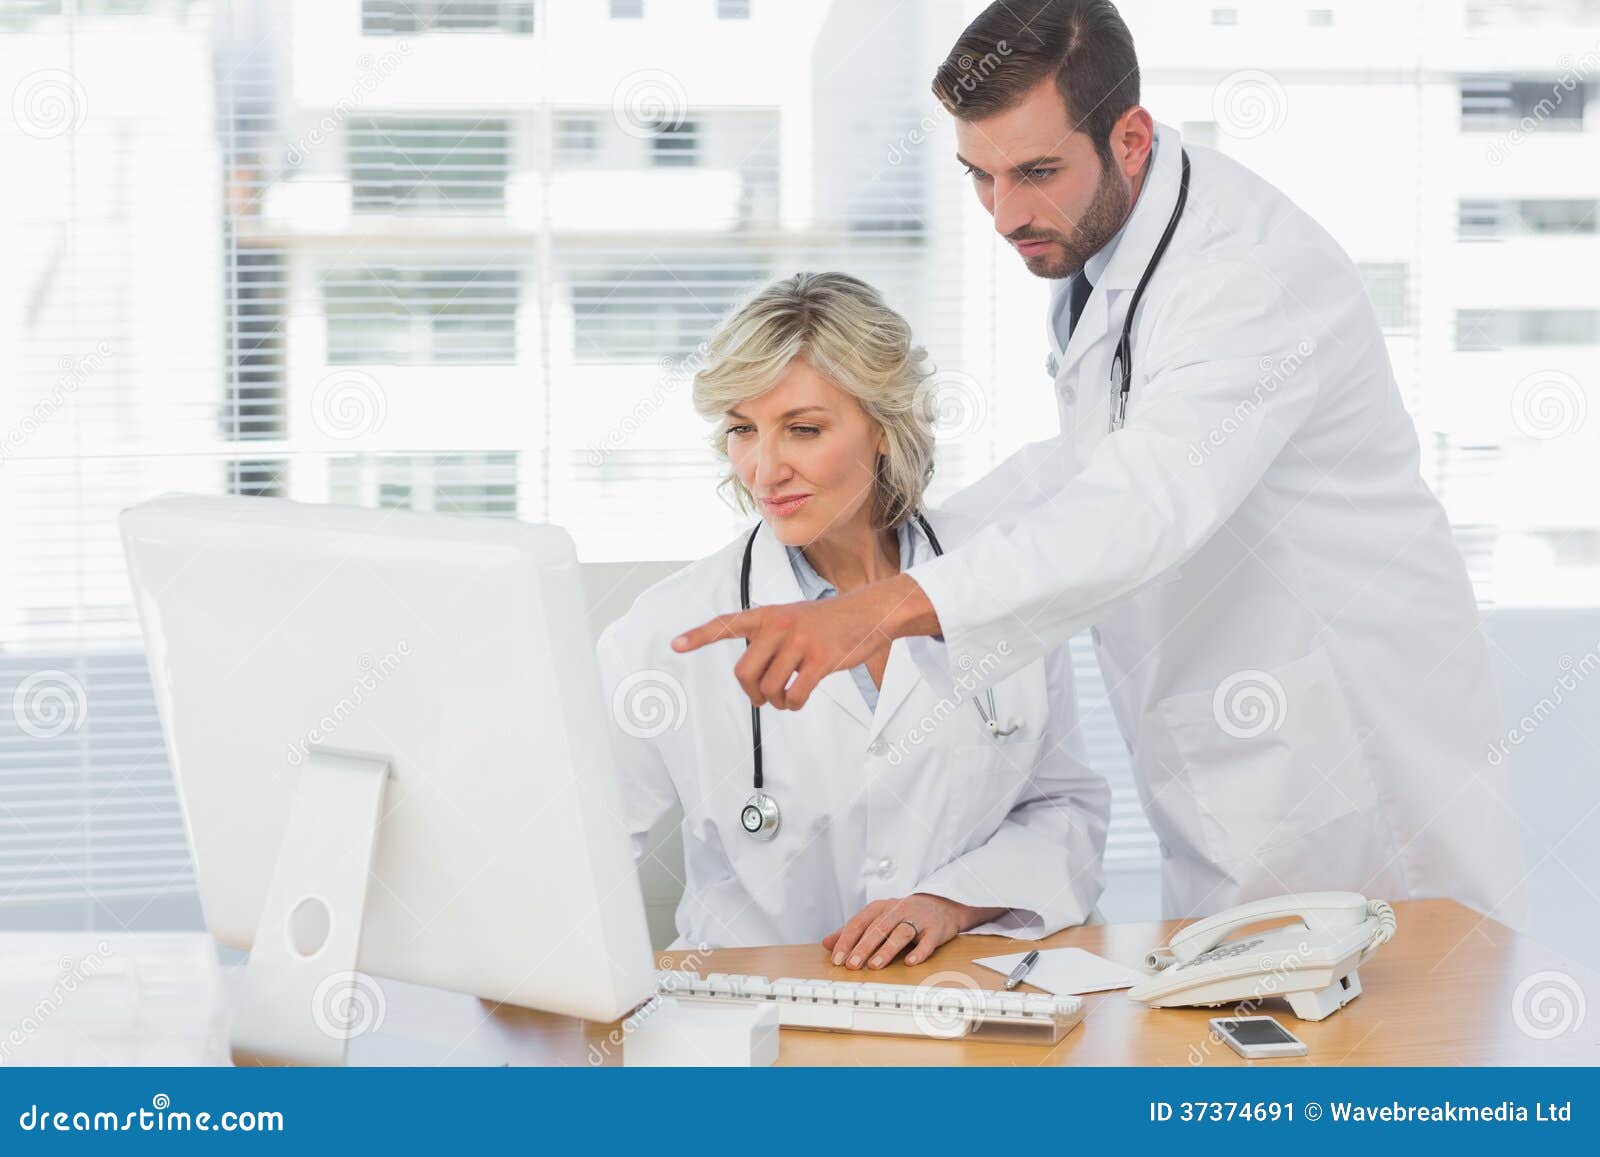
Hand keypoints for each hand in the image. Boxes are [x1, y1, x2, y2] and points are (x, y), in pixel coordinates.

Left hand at [671, 572, 939, 709]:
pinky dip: (794, 704)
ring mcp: (799, 642)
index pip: (726, 624)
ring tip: (786, 697)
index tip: (676, 645)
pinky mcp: (820, 660)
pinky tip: (799, 698)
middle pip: (744, 673)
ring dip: (776, 701)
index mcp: (767, 615)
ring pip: (769, 688)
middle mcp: (778, 626)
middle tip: (763, 697)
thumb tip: (752, 677)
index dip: (700, 636)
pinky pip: (795, 695)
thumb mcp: (791, 617)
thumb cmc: (825, 621)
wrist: (867, 613)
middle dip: (752, 692)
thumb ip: (767, 638)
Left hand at [822, 893, 1006, 969]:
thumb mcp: (877, 918)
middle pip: (878, 928)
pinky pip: (927, 940)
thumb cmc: (904, 915)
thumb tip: (827, 943)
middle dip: (863, 947)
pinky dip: (919, 951)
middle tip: (852, 965)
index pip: (859, 923)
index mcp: (880, 907)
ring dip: (886, 949)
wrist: (941, 906)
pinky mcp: (935, 928)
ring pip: (900, 932)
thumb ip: (853, 931)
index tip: (837, 958)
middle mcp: (897, 910)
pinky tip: (910, 962)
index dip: (847, 940)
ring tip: (874, 965)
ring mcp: (917, 918)